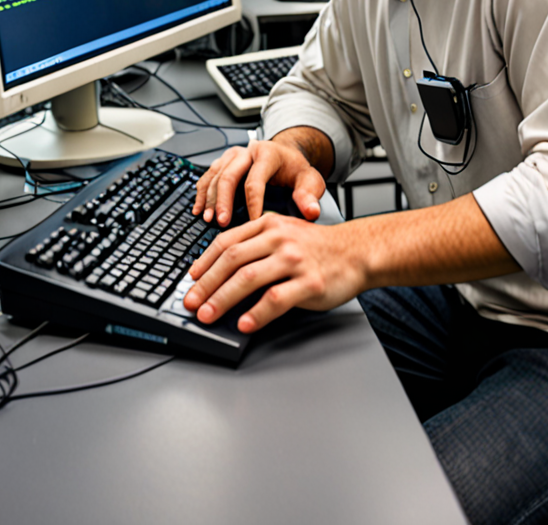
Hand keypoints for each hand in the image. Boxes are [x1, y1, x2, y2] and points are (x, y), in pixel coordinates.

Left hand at [183, 214, 362, 332]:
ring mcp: (294, 260)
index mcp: (268, 224)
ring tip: (209, 315)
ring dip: (224, 299)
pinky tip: (244, 324)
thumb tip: (221, 272)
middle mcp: (279, 238)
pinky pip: (276, 298)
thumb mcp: (284, 232)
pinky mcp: (309, 282)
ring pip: (249, 277)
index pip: (227, 242)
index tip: (191, 280)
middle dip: (207, 284)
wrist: (356, 251)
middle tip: (192, 302)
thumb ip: (256, 245)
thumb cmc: (317, 247)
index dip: (204, 262)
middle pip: (232, 260)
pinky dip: (257, 313)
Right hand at [191, 138, 325, 226]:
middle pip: (229, 175)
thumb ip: (310, 195)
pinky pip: (207, 176)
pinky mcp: (223, 163)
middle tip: (223, 223)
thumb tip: (311, 212)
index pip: (255, 180)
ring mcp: (232, 156)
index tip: (253, 223)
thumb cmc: (296, 170)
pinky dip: (201, 193)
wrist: (287, 156)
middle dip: (224, 201)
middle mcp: (247, 151)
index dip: (252, 204)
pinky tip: (198, 210)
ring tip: (208, 219)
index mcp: (268, 153)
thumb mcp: (310, 180)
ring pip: (215, 175)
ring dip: (209, 199)